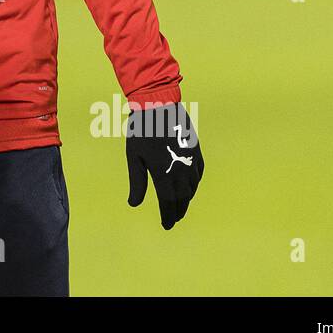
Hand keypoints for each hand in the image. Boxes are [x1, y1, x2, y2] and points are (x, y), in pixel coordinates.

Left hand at [125, 103, 204, 229]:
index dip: (168, 216)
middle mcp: (181, 171)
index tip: (166, 225)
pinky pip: (199, 173)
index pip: (168, 203)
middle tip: (173, 219)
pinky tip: (190, 186)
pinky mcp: (196, 151)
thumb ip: (137, 183)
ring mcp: (191, 161)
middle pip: (183, 199)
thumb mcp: (134, 158)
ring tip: (180, 205)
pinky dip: (195, 184)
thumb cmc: (142, 132)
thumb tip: (133, 204)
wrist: (159, 106)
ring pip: (192, 187)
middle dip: (178, 211)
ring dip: (187, 199)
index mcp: (164, 175)